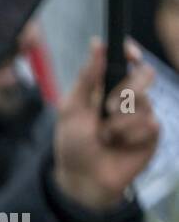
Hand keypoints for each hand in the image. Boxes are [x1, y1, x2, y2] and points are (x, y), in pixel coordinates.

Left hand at [53, 38, 159, 211]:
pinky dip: (130, 135)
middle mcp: (127, 98)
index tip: (129, 53)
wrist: (83, 178)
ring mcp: (141, 115)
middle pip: (144, 74)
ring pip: (145, 103)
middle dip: (126, 90)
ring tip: (106, 137)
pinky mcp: (151, 134)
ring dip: (120, 122)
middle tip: (108, 109)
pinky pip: (150, 124)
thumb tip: (97, 43)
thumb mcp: (71, 109)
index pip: (126, 61)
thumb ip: (86, 77)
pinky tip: (119, 145)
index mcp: (106, 88)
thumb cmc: (73, 144)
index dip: (130, 53)